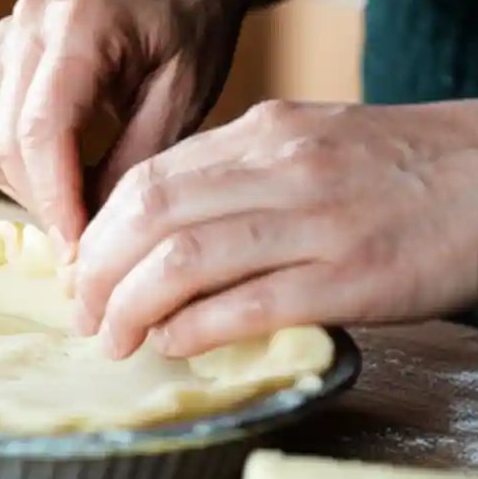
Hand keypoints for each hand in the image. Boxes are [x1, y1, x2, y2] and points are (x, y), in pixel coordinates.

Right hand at [0, 0, 244, 247]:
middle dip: (44, 204)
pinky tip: (64, 186)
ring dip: (29, 193)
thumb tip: (92, 235)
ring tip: (80, 216)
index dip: (54, 199)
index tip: (79, 253)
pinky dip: (22, 173)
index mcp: (80, 25)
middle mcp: (28, 26)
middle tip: (88, 249)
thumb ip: (134, 163)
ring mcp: (5, 39)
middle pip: (8, 144)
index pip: (42, 129)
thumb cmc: (191, 33)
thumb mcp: (183, 98)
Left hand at [75, 100, 477, 358]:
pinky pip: (246, 307)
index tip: (80, 268)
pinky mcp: (351, 279)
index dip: (97, 231)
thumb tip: (153, 226)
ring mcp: (316, 223)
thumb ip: (233, 175)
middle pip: (147, 217)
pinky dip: (193, 330)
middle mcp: (280, 170)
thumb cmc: (398, 169)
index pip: (145, 179)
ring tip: (113, 338)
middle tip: (82, 312)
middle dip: (97, 272)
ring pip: (184, 262)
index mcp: (262, 134)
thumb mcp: (307, 144)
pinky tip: (171, 344)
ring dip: (130, 307)